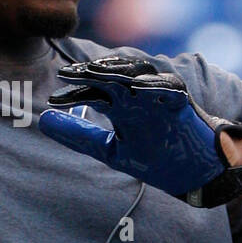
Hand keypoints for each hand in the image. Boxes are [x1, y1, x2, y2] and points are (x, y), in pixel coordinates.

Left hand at [38, 55, 241, 207]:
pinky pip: (168, 88)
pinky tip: (135, 87)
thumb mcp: (113, 151)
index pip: (95, 92)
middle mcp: (139, 98)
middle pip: (113, 78)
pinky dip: (153, 86)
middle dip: (92, 73)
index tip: (54, 98)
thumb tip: (42, 121)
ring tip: (98, 70)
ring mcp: (161, 98)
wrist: (199, 172)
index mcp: (122, 107)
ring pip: (139, 75)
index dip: (75, 92)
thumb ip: (81, 135)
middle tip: (70, 73)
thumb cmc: (157, 158)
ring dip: (119, 70)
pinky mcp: (182, 103)